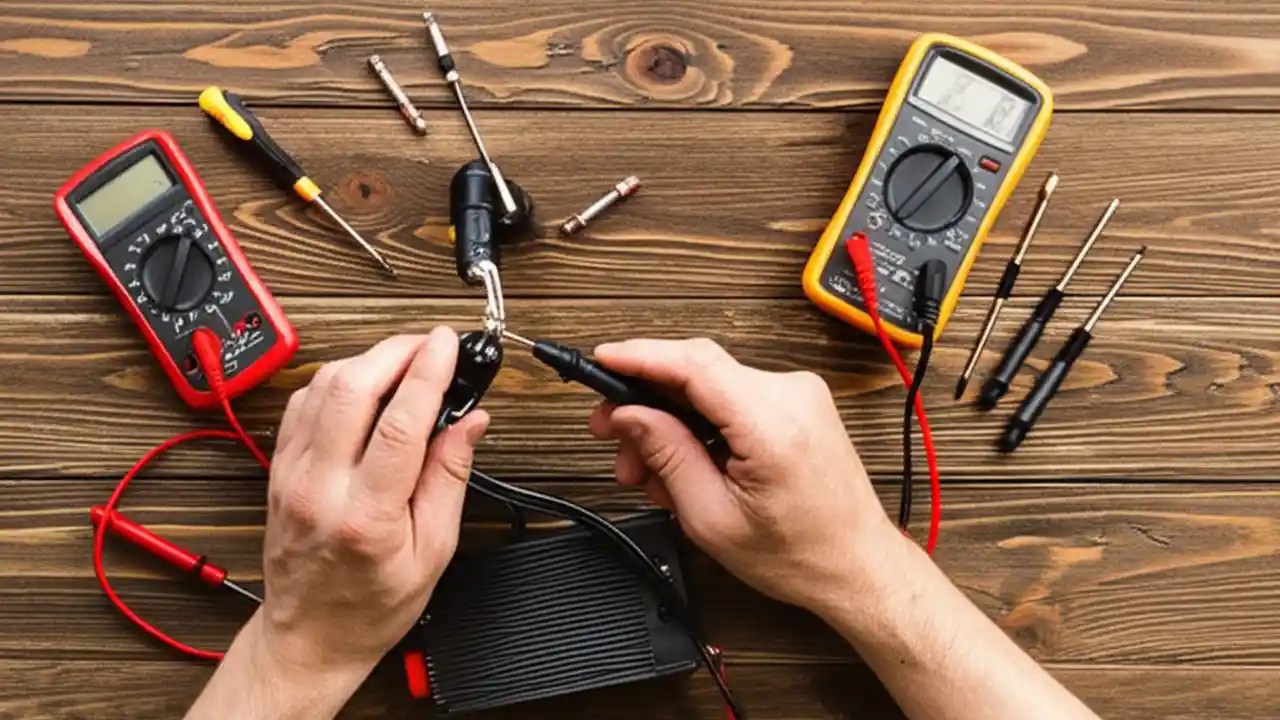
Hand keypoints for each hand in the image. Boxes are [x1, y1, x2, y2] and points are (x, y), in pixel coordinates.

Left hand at [252, 329, 488, 682]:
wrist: (310, 636)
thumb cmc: (372, 604)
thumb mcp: (433, 551)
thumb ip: (450, 478)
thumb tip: (470, 422)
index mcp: (367, 516)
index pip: (400, 422)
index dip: (428, 372)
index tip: (449, 345)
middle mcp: (321, 488)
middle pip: (351, 387)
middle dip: (396, 350)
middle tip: (431, 344)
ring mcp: (292, 474)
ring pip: (322, 386)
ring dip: (367, 360)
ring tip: (405, 362)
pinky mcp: (278, 468)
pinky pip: (303, 402)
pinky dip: (337, 380)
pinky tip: (365, 384)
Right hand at [588, 338, 895, 614]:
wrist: (856, 564)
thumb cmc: (801, 553)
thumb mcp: (712, 518)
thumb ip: (667, 457)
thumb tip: (628, 415)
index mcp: (774, 426)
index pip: (694, 366)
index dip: (640, 357)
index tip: (601, 359)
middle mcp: (792, 396)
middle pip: (696, 370)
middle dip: (645, 401)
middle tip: (610, 433)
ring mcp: (798, 394)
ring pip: (709, 385)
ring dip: (669, 418)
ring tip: (648, 469)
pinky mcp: (797, 401)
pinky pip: (731, 396)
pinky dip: (699, 422)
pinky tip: (683, 459)